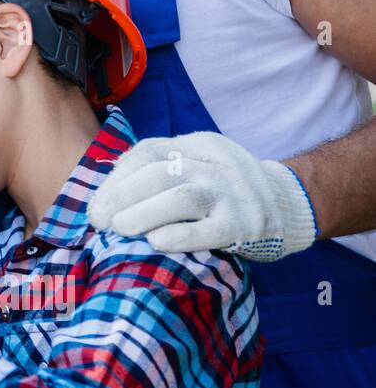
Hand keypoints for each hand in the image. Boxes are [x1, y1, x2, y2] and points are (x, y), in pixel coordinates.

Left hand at [87, 131, 317, 261]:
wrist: (291, 203)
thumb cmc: (225, 190)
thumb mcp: (196, 165)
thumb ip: (158, 172)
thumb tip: (104, 198)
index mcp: (197, 145)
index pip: (147, 153)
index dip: (116, 179)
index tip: (96, 206)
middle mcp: (215, 163)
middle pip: (161, 174)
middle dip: (122, 197)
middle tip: (99, 221)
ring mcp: (233, 193)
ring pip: (182, 197)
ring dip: (144, 213)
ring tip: (118, 229)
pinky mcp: (247, 224)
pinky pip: (211, 230)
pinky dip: (180, 236)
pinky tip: (155, 243)